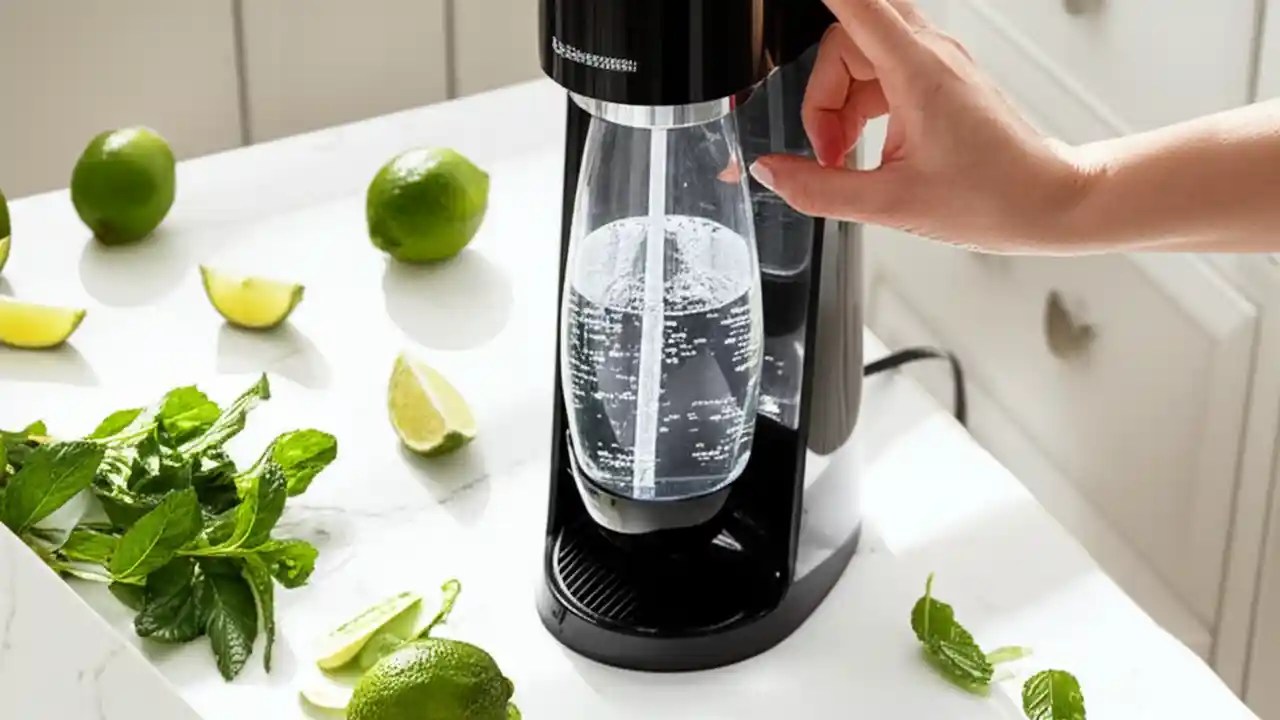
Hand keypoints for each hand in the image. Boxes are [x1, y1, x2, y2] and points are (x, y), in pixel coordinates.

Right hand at [749, 0, 1093, 252]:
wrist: (1050, 202)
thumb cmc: (994, 198)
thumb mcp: (891, 204)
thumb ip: (820, 189)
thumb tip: (772, 172)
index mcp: (917, 69)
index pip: (854, 4)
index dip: (824, 0)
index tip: (782, 10)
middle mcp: (928, 53)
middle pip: (845, 34)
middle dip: (821, 88)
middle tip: (825, 145)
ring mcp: (935, 64)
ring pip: (859, 55)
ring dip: (839, 103)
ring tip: (845, 157)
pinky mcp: (938, 80)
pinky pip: (878, 73)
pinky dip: (858, 107)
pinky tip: (862, 149)